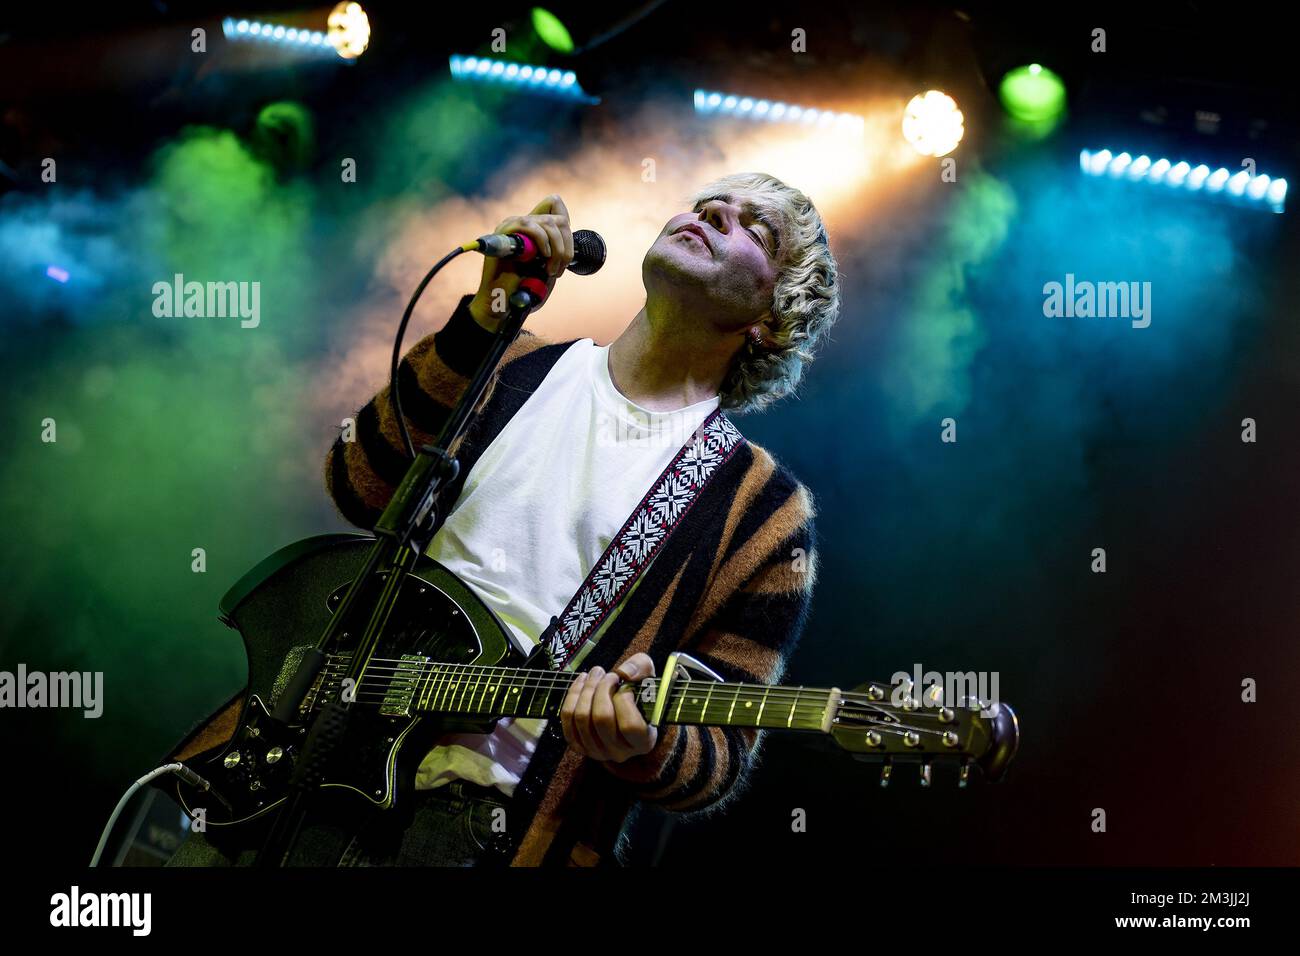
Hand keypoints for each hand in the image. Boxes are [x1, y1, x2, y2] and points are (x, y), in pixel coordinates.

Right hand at [469, 194, 573, 328]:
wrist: (503, 302)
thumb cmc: (524, 288)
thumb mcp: (547, 266)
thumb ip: (556, 249)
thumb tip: (568, 236)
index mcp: (532, 228)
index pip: (554, 204)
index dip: (566, 227)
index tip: (564, 255)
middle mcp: (522, 222)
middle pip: (558, 218)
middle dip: (566, 247)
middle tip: (558, 269)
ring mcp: (512, 225)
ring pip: (549, 223)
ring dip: (557, 250)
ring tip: (550, 270)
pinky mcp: (505, 232)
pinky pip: (531, 226)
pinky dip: (543, 243)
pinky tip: (542, 258)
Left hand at [560, 653, 658, 762]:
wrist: (623, 710)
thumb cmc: (639, 696)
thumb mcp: (649, 677)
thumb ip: (642, 668)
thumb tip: (624, 673)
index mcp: (643, 741)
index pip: (630, 725)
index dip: (624, 699)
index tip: (625, 684)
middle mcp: (619, 752)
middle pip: (602, 718)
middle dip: (602, 688)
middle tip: (608, 674)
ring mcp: (596, 751)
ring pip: (582, 716)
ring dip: (587, 688)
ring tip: (595, 674)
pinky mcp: (578, 745)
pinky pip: (568, 718)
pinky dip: (572, 695)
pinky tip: (582, 681)